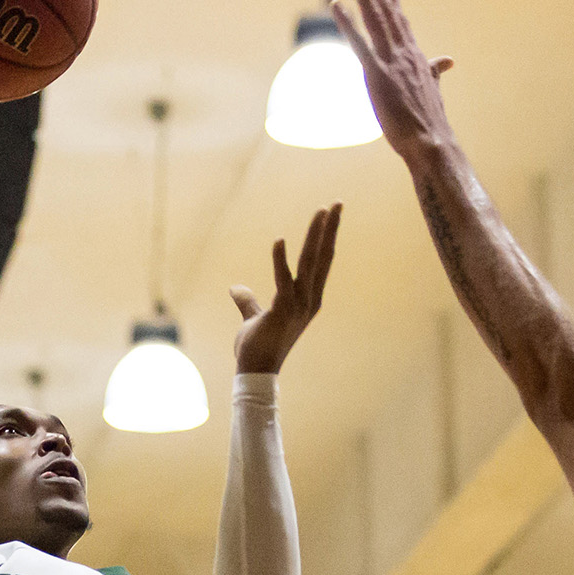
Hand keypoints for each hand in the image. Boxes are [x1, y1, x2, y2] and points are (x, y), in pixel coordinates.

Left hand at [231, 204, 341, 374]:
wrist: (254, 371)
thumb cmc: (257, 347)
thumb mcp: (252, 318)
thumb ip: (247, 301)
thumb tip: (235, 288)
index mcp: (308, 299)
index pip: (321, 262)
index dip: (327, 238)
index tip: (332, 214)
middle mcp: (309, 300)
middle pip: (322, 257)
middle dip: (330, 229)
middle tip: (338, 203)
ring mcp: (299, 306)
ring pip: (309, 264)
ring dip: (315, 237)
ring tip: (321, 212)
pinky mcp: (282, 311)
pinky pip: (283, 281)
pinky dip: (280, 261)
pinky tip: (279, 240)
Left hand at [330, 0, 455, 162]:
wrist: (430, 141)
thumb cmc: (429, 122)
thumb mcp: (433, 90)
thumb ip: (435, 72)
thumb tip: (447, 61)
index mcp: (414, 57)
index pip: (400, 21)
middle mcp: (404, 52)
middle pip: (386, 12)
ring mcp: (391, 61)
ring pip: (374, 18)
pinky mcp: (377, 74)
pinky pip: (359, 43)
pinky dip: (347, 23)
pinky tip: (336, 5)